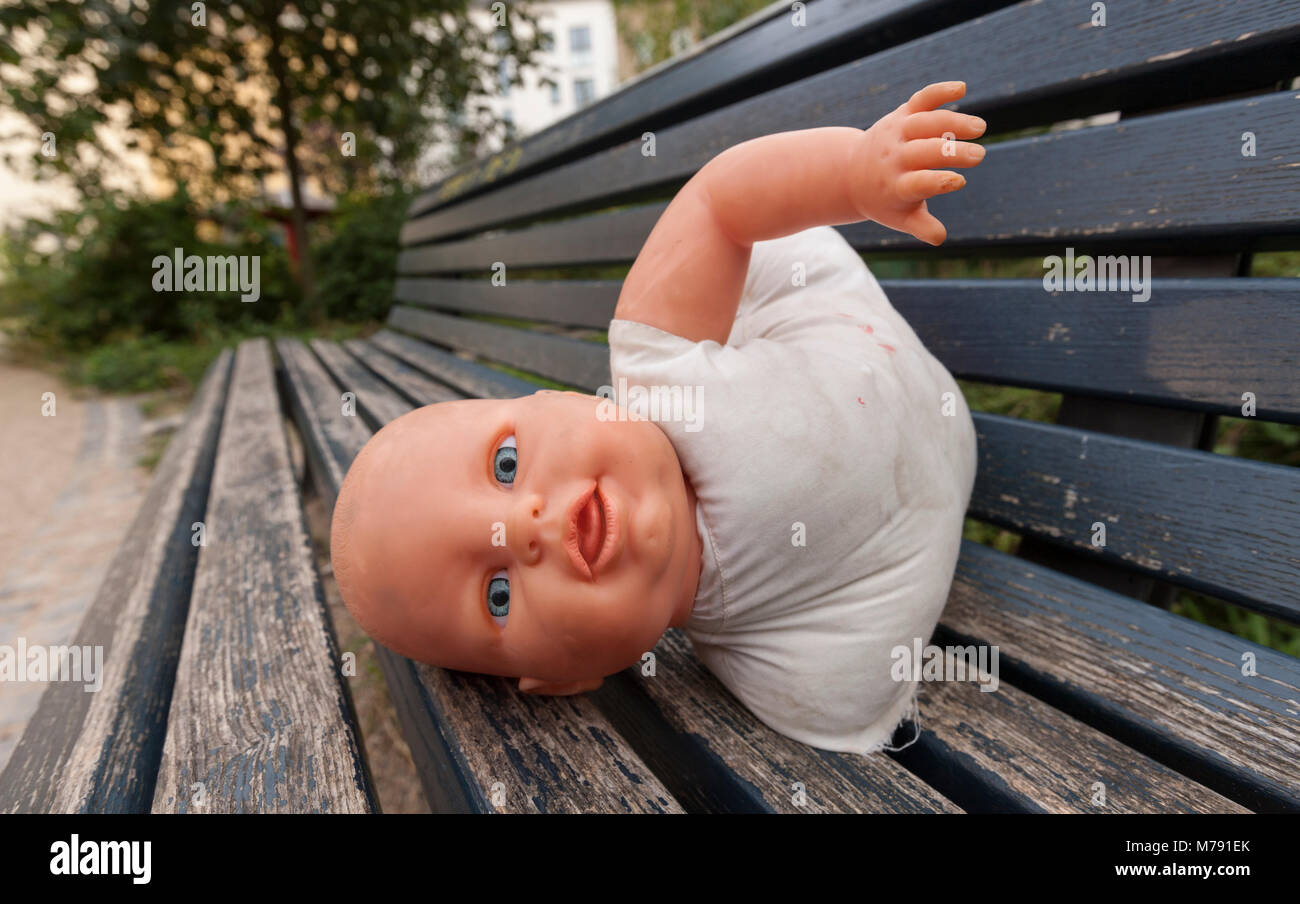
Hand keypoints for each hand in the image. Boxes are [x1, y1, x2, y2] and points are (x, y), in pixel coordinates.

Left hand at [849, 81, 985, 245]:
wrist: (852, 173)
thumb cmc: (886, 200)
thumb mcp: (899, 218)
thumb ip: (920, 227)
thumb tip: (940, 238)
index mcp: (896, 185)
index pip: (917, 183)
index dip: (937, 182)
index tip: (959, 181)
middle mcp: (895, 157)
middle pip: (924, 151)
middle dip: (951, 152)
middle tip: (979, 156)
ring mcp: (898, 133)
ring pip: (926, 123)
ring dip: (953, 122)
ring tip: (980, 128)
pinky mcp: (902, 114)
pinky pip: (921, 100)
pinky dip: (940, 92)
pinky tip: (962, 88)